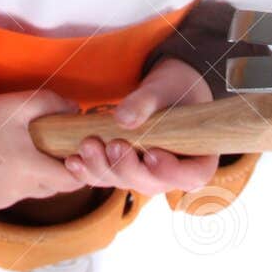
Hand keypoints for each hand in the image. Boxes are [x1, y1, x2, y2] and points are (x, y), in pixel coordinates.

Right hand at [0, 88, 86, 210]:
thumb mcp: (15, 104)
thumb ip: (51, 103)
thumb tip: (75, 109)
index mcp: (28, 169)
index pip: (71, 181)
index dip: (78, 168)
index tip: (74, 151)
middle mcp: (16, 192)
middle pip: (52, 189)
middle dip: (57, 171)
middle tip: (50, 147)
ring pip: (30, 193)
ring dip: (34, 178)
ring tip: (21, 152)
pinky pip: (9, 197)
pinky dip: (11, 183)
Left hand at [63, 57, 219, 195]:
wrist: (164, 90)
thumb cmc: (174, 87)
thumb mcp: (164, 88)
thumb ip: (146, 102)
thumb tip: (122, 120)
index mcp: (198, 158)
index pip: (191, 176)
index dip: (171, 172)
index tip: (152, 155)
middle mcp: (172, 174)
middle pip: (151, 184)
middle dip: (128, 168)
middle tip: (113, 146)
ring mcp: (146, 175)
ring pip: (124, 183)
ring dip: (103, 169)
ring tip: (87, 146)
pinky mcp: (123, 170)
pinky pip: (105, 178)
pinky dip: (88, 171)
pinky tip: (73, 160)